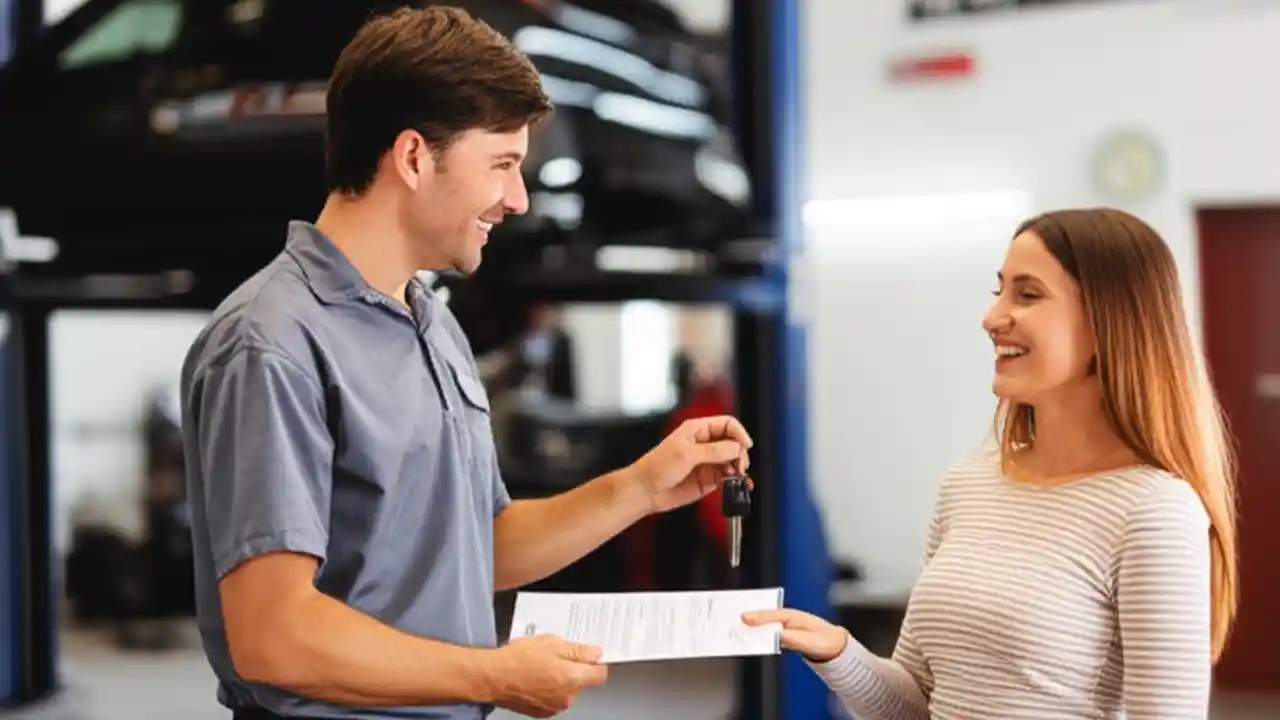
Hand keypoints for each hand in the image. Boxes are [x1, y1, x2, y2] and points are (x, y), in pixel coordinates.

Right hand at [489, 635, 608, 716]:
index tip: (589, 656)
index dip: (595, 663)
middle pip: (583, 682)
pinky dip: (549, 690)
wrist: (492, 677)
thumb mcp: (551, 643)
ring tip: (542, 666)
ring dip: (561, 680)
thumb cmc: (517, 659)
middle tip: (557, 656)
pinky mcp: (542, 712)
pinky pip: (554, 699)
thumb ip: (578, 650)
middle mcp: (567, 696)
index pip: (600, 674)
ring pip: (568, 690)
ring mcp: (554, 707)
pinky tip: (536, 678)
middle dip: (575, 669)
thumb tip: (595, 653)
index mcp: (573, 678)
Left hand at [629, 415, 753, 513]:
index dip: (738, 433)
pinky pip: (728, 478)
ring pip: (733, 461)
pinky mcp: (709, 479)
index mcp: (697, 430)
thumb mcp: (686, 454)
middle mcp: (705, 444)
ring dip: (739, 468)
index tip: (745, 446)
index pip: (727, 424)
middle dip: (740, 453)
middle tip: (739, 466)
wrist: (646, 491)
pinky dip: (736, 481)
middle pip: (734, 443)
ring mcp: (708, 462)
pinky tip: (739, 485)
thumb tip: (735, 448)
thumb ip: (713, 451)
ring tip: (736, 476)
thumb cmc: (656, 467)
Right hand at [742, 609, 847, 663]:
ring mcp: (784, 626)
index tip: (742, 617)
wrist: (834, 647)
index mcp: (792, 616)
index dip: (756, 616)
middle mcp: (787, 618)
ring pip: (764, 625)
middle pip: (764, 617)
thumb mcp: (807, 641)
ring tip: (737, 630)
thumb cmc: (823, 641)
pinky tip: (750, 638)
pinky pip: (767, 633)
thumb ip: (790, 638)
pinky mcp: (783, 635)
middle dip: (749, 618)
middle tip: (734, 621)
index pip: (770, 614)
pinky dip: (758, 635)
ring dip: (752, 627)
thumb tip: (774, 635)